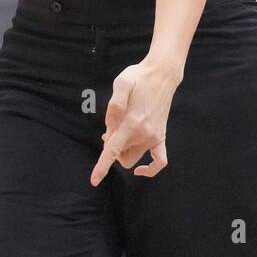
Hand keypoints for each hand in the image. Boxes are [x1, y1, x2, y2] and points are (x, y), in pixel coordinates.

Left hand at [90, 56, 182, 184]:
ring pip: (134, 159)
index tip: (94, 181)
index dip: (102, 167)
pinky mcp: (161, 136)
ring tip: (121, 133)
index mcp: (131, 123)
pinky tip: (141, 169)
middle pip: (121, 157)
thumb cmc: (139, 77)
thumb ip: (115, 105)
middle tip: (111, 128)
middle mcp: (144, 134)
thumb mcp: (122, 83)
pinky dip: (150, 168)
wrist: (162, 74)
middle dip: (112, 148)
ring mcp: (154, 137)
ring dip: (124, 152)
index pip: (113, 151)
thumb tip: (110, 126)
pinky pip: (160, 161)